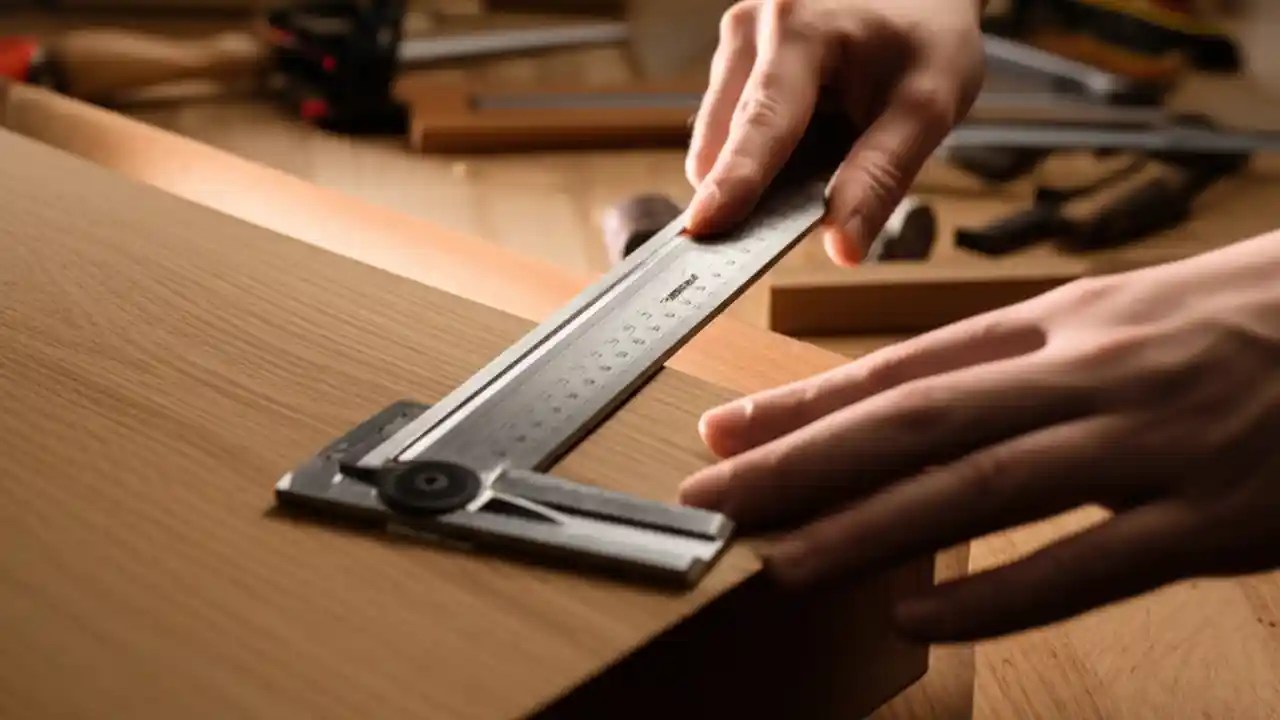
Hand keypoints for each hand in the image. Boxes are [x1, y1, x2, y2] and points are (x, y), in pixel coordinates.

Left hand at [679, 234, 1279, 641]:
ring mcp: (1145, 446)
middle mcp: (1086, 375)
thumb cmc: (1230, 319)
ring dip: (867, 526)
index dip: (806, 404)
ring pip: (978, 488)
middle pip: (915, 421)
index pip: (905, 366)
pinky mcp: (1207, 518)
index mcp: (1061, 323)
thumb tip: (901, 394)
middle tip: (713, 494)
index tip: (727, 431)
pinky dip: (993, 591)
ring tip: (781, 559)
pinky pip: (1082, 563)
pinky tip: (915, 612)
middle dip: (801, 462)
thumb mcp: (1113, 314)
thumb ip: (1012, 355)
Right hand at [685, 0, 984, 264]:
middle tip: (802, 208)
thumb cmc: (925, 37)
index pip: (762, 122)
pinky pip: (726, 130)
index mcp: (800, 30)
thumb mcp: (928, 104)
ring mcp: (735, 43)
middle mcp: (751, 29)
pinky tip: (802, 135)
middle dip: (752, 189)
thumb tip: (840, 247)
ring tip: (821, 146)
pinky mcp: (731, 59)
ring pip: (718, 141)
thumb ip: (881, 176)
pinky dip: (758, 152)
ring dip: (758, 169)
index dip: (736, 180)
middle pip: (726, 141)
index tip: (704, 225)